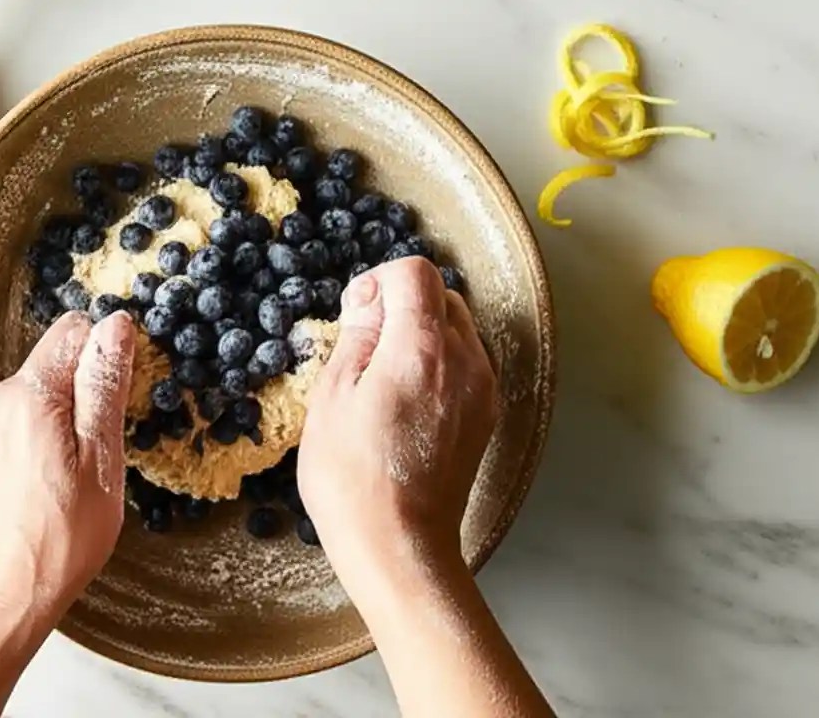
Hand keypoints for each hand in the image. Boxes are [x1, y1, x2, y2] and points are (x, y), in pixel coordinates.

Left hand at [0, 311, 135, 615]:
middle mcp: (1, 397)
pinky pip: (34, 415)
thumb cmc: (58, 537)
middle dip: (94, 386)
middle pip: (61, 356)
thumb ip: (105, 387)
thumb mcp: (100, 459)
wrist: (2, 594)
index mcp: (29, 393)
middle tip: (109, 443)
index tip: (126, 398)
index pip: (76, 329)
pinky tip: (67, 476)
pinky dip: (58, 432)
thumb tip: (116, 325)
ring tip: (88, 467)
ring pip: (49, 388)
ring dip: (77, 413)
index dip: (110, 353)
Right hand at [298, 258, 497, 604]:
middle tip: (364, 344)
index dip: (379, 281)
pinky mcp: (486, 417)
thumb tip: (368, 301)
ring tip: (384, 377)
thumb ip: (356, 337)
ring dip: (422, 335)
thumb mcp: (331, 398)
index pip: (415, 273)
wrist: (398, 545)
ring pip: (458, 330)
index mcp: (421, 348)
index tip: (356, 312)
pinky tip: (407, 401)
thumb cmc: (352, 478)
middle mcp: (464, 361)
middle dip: (402, 306)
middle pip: (442, 297)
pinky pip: (467, 366)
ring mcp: (482, 390)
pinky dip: (439, 365)